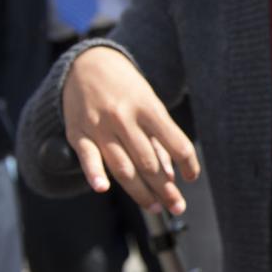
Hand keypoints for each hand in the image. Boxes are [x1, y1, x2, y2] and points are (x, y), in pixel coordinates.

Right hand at [61, 46, 199, 212]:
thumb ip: (159, 138)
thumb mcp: (149, 104)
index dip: (188, 164)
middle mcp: (125, 118)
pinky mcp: (79, 133)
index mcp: (149, 108)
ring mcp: (100, 126)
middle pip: (149, 162)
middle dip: (166, 189)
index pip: (176, 142)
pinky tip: (102, 188)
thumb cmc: (127, 88)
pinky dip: (94, 173)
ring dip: (140, 192)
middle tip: (177, 206)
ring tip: (155, 207)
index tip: (192, 178)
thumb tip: (170, 175)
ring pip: (122, 166)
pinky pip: (87, 156)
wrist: (88, 64)